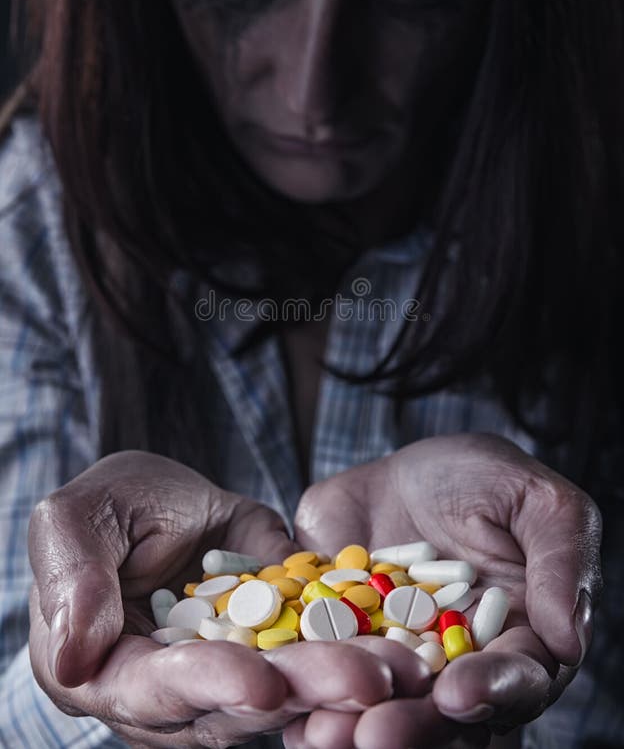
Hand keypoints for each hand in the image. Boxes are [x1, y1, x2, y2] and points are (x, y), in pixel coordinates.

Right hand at [27, 451, 428, 746]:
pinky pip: (318, 657)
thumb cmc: (108, 504)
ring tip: (402, 669)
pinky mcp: (279, 651)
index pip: (157, 689)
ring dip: (343, 683)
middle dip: (302, 692)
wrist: (161, 500)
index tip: (260, 680)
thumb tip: (73, 656)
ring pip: (287, 692)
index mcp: (108, 671)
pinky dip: (358, 653)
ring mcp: (232, 676)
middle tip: (365, 680)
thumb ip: (73, 579)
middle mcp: (173, 694)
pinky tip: (408, 649)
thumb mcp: (76, 518)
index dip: (207, 686)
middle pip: (236, 704)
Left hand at [290, 432, 601, 746]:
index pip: (514, 679)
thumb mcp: (539, 500)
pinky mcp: (338, 641)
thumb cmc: (488, 479)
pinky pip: (320, 670)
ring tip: (321, 734)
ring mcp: (392, 659)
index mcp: (516, 643)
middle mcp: (454, 667)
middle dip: (410, 727)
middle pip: (440, 714)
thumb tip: (568, 641)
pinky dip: (302, 690)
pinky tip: (283, 703)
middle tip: (375, 736)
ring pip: (377, 704)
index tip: (456, 695)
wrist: (409, 466)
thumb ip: (562, 562)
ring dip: (350, 725)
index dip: (490, 691)